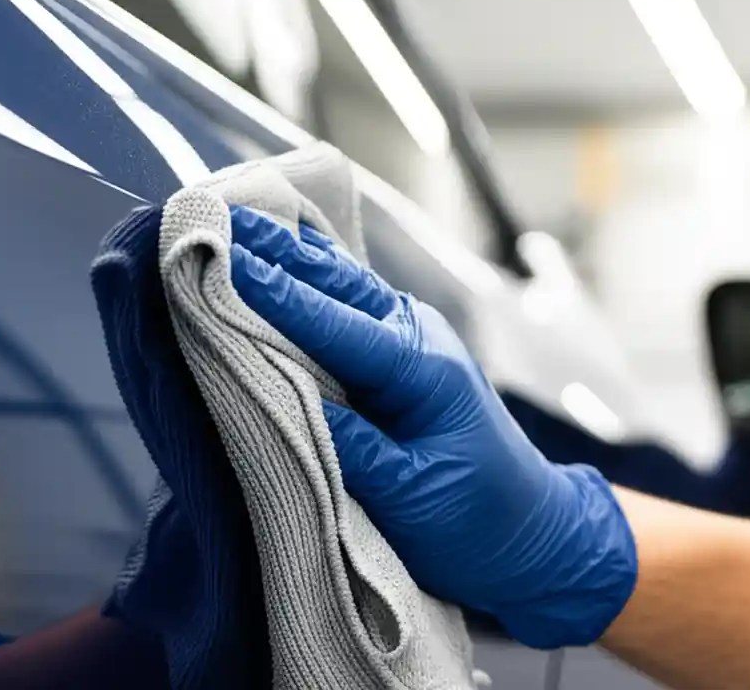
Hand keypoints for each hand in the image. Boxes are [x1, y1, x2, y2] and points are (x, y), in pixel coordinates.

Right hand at [228, 206, 636, 648]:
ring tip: (236, 220)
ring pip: (341, 284)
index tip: (219, 258)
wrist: (535, 534)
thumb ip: (346, 443)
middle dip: (274, 249)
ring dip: (289, 253)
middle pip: (334, 283)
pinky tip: (281, 256)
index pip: (329, 321)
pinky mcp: (402, 353)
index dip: (270, 290)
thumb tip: (282, 394)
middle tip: (214, 214)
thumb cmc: (476, 520)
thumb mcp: (408, 494)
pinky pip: (346, 305)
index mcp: (420, 369)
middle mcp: (416, 337)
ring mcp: (412, 338)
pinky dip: (309, 279)